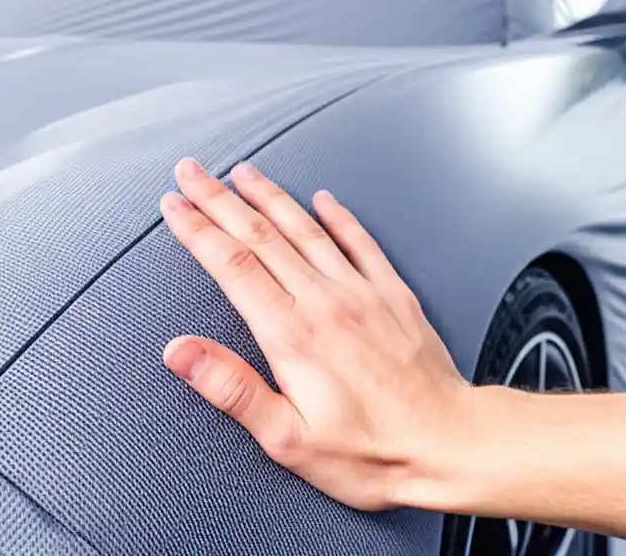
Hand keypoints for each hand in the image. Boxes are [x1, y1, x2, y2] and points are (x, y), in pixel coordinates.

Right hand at [159, 158, 473, 509]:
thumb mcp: (288, 438)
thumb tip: (179, 352)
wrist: (452, 446)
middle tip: (191, 171)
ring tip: (243, 171)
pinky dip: (338, 216)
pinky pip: (361, 243)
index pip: (231, 265)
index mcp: (292, 335)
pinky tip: (322, 199)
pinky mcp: (394, 296)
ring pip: (306, 229)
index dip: (197, 230)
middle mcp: (324, 302)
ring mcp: (362, 293)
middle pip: (260, 235)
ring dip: (269, 196)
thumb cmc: (372, 453)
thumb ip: (231, 388)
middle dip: (219, 199)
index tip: (173, 206)